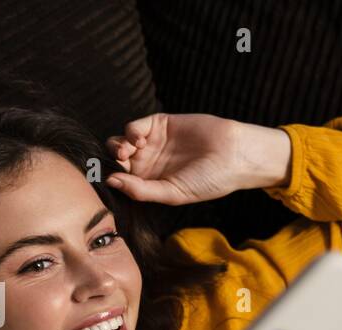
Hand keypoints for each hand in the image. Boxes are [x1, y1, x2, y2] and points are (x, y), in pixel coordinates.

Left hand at [105, 112, 264, 204]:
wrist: (233, 155)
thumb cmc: (208, 181)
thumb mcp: (172, 193)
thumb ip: (141, 190)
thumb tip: (111, 182)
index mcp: (151, 183)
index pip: (122, 181)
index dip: (112, 179)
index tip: (108, 179)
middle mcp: (148, 164)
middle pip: (117, 160)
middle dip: (111, 161)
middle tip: (118, 162)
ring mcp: (152, 144)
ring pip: (121, 142)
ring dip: (117, 146)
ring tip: (126, 151)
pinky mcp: (158, 125)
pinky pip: (134, 127)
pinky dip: (131, 132)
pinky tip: (139, 139)